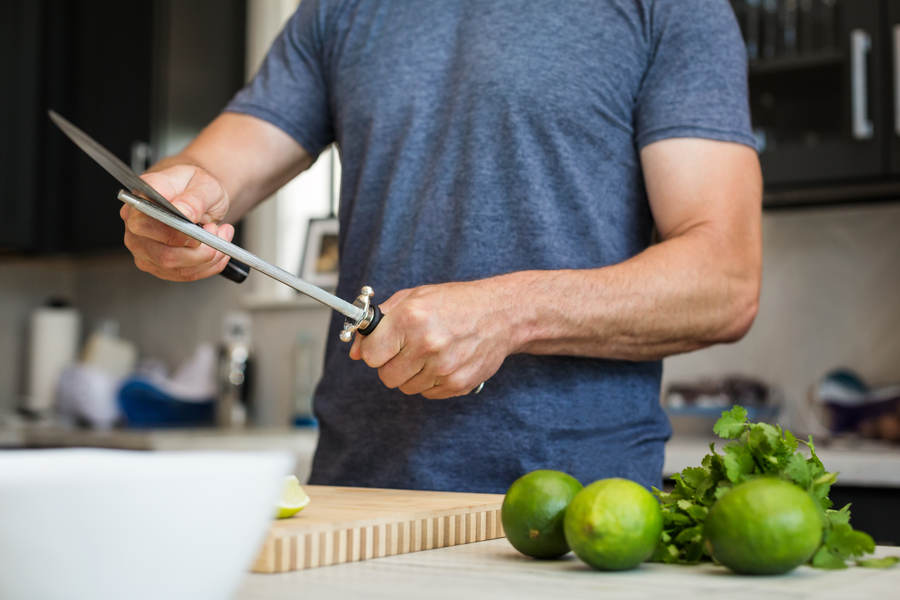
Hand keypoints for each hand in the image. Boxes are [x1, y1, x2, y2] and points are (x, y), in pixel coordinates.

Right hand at [120, 164, 233, 280]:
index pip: (145, 224)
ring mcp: (144, 249)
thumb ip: (193, 198)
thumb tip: (183, 213)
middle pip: (163, 255)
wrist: (198, 194)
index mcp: (140, 201)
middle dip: (200, 251)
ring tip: (220, 237)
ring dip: (208, 258)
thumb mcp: (202, 184)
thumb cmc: (195, 185)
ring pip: (177, 269)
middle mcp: (136, 227)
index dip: (177, 233)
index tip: (204, 228)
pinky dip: (209, 266)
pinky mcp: (158, 264)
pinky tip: (218, 251)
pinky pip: (185, 274)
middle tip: (216, 232)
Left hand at [349, 279, 514, 398]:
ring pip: (406, 387)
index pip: (370, 356)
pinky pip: (427, 393)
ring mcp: (443, 367)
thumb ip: (380, 322)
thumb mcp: (414, 298)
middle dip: (392, 364)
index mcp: (411, 319)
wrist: (501, 314)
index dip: (374, 351)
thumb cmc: (455, 303)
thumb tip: (354, 351)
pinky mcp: (457, 384)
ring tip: (430, 352)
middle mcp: (426, 344)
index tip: (382, 346)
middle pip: (386, 376)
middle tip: (408, 349)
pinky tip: (444, 361)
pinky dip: (431, 381)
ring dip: (412, 373)